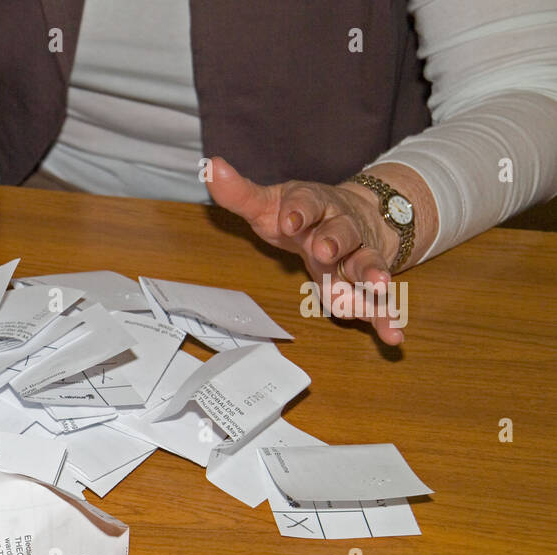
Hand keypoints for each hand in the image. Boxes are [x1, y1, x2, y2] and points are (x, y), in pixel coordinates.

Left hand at [206, 156, 405, 344]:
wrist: (354, 215)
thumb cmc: (301, 215)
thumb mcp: (270, 204)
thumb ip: (240, 193)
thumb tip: (211, 168)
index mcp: (315, 206)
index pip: (308, 202)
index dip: (300, 210)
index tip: (290, 220)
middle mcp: (341, 228)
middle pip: (342, 231)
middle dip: (335, 240)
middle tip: (325, 250)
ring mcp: (358, 255)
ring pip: (366, 262)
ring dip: (372, 274)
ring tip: (378, 287)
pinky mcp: (369, 284)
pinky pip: (380, 302)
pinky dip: (387, 318)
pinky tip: (394, 335)